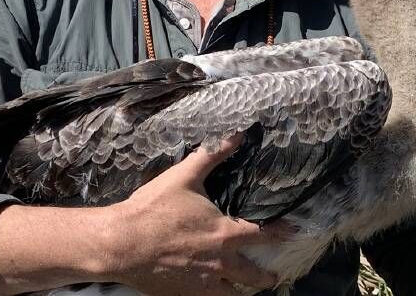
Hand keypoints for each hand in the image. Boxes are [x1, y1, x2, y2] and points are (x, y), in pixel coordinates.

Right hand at [102, 135, 281, 295]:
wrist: (121, 244)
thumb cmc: (153, 209)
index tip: (294, 232)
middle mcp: (220, 263)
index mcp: (224, 234)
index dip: (282, 233)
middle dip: (267, 275)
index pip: (264, 235)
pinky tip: (213, 291)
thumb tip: (237, 135)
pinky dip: (215, 295)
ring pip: (234, 295)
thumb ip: (213, 155)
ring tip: (246, 288)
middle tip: (274, 274)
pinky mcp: (184, 295)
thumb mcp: (184, 176)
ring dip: (242, 290)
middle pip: (255, 276)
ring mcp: (203, 283)